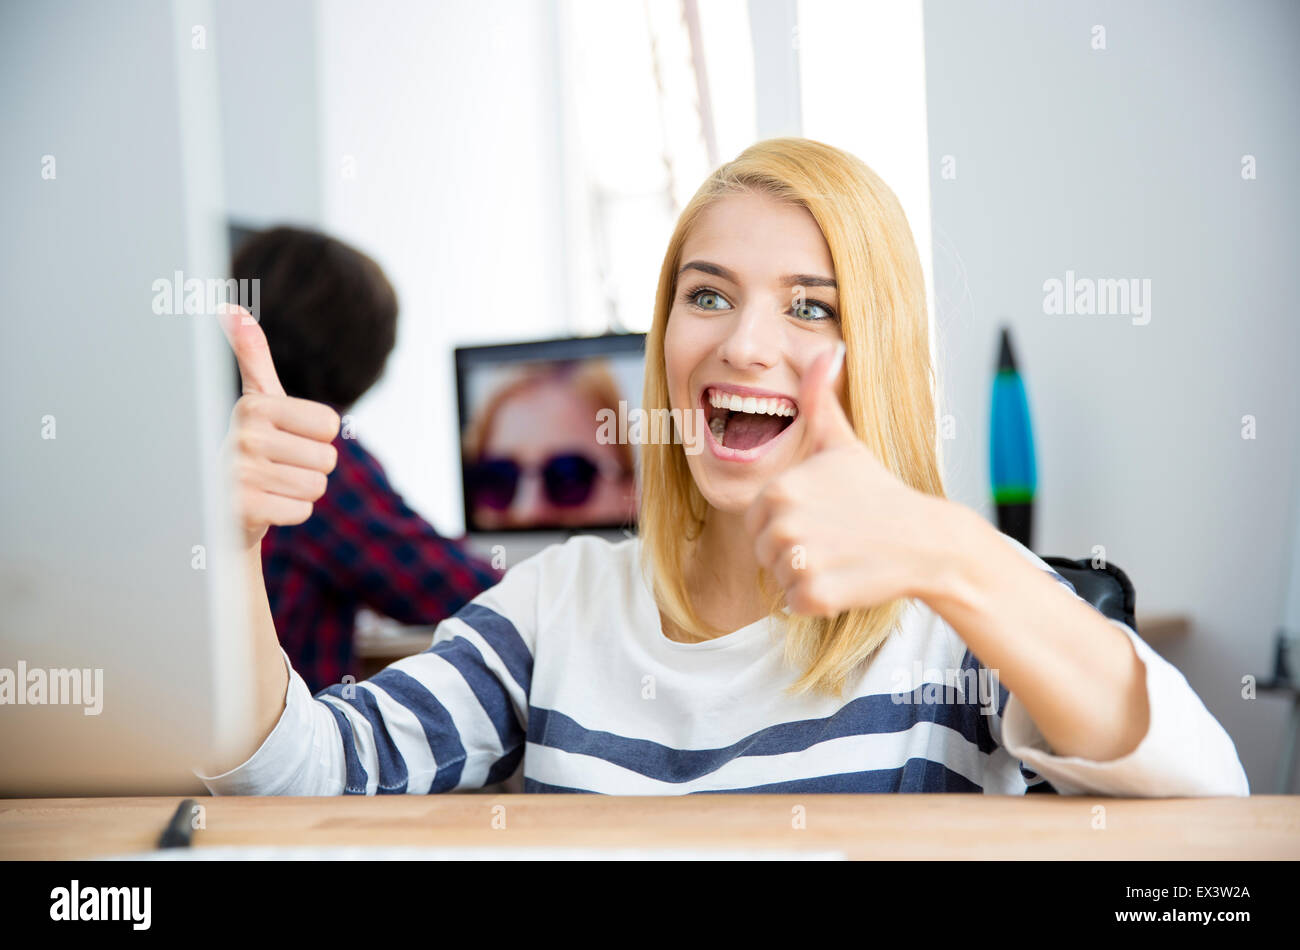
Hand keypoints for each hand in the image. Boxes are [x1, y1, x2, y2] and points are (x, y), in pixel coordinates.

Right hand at [217, 304, 339, 550]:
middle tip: (276, 466)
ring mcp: (240, 476)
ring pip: (316, 486)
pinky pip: (302, 511)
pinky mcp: (243, 511)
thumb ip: (252, 354)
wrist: (219, 504)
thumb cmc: (249, 445)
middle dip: (308, 467)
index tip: (283, 438)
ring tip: (271, 485)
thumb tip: (232, 308)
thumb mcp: (255, 398)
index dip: (314, 437)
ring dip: (299, 491)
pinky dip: (289, 513)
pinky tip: (265, 506)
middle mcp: (243, 436)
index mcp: (253, 406)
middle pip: (327, 459)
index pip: (330, 425)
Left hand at [744, 342, 945, 615]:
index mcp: (778, 489)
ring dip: (807, 575)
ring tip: (844, 556)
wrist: (926, 540)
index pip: (757, 520)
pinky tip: (848, 578)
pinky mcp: (814, 595)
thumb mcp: (842, 442)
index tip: (824, 518)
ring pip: (780, 579)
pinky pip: (796, 604)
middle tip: (837, 539)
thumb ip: (819, 398)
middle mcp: (781, 523)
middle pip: (765, 552)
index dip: (789, 523)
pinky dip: (819, 600)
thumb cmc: (879, 492)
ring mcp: (798, 560)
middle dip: (796, 552)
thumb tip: (825, 350)